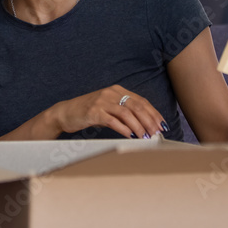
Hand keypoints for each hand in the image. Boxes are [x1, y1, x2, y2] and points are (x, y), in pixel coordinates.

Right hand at [50, 85, 166, 138]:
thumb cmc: (89, 112)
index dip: (153, 113)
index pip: (141, 101)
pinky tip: (130, 136)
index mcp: (117, 90)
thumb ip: (124, 113)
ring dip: (138, 126)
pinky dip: (124, 129)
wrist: (66, 112)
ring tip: (145, 137)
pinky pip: (113, 120)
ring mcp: (102, 101)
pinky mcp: (93, 111)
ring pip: (126, 113)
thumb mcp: (108, 108)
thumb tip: (144, 126)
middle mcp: (111, 93)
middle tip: (156, 133)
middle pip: (136, 106)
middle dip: (149, 121)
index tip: (161, 125)